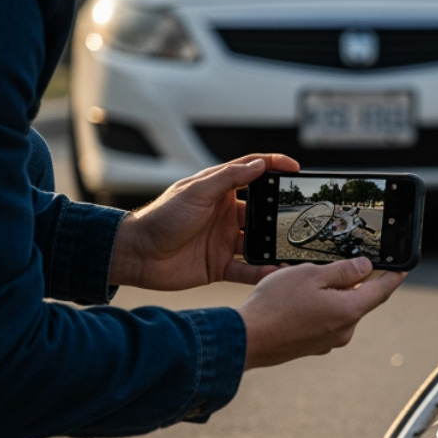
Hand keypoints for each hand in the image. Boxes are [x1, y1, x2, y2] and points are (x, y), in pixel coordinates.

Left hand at [109, 153, 299, 290]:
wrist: (136, 254)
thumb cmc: (160, 218)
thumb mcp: (195, 192)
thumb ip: (228, 178)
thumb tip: (259, 165)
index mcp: (218, 192)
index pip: (252, 174)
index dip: (273, 167)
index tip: (295, 168)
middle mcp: (224, 215)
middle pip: (261, 212)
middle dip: (280, 214)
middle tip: (300, 217)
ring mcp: (223, 241)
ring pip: (258, 243)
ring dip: (274, 246)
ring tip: (293, 249)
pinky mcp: (220, 265)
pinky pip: (247, 269)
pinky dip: (261, 271)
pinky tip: (275, 272)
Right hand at [238, 257, 404, 368]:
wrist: (245, 339)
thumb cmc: (276, 305)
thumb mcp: (311, 275)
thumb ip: (343, 271)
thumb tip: (365, 268)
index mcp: (349, 311)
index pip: (382, 291)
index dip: (393, 276)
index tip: (403, 268)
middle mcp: (344, 331)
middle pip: (355, 298)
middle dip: (343, 281)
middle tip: (320, 266)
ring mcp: (328, 342)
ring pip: (335, 308)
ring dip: (323, 292)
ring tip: (296, 281)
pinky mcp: (312, 346)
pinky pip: (320, 320)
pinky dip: (312, 306)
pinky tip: (290, 298)